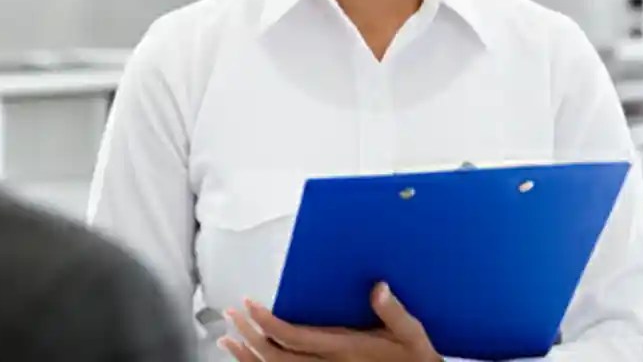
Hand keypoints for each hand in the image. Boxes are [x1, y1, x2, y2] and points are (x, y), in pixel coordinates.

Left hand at [219, 282, 440, 360]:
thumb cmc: (414, 359)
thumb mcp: (412, 334)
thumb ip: (394, 311)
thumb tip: (379, 287)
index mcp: (344, 348)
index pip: (294, 337)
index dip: (268, 322)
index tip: (250, 305)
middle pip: (276, 355)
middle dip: (250, 334)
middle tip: (232, 314)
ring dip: (248, 355)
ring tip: (228, 338)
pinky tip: (249, 361)